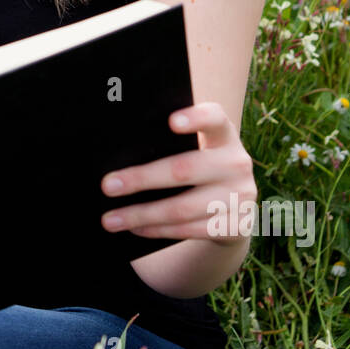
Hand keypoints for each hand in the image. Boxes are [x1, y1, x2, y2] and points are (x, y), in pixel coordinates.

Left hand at [99, 101, 256, 241]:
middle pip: (184, 169)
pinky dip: (158, 230)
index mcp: (224, 136)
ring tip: (111, 219)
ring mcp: (242, 196)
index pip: (214, 118)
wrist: (235, 210)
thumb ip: (171, 147)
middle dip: (141, 179)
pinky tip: (136, 228)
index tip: (170, 122)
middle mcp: (237, 163)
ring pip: (182, 207)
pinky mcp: (238, 226)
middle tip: (107, 186)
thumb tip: (118, 159)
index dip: (196, 118)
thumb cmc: (199, 172)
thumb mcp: (196, 152)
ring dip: (141, 214)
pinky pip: (190, 230)